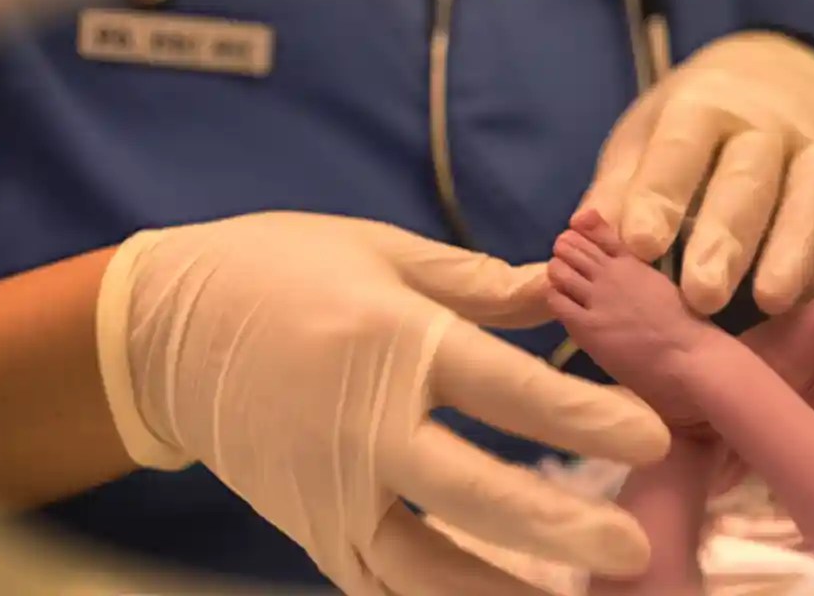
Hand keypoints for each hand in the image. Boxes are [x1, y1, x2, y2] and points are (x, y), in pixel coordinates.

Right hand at [95, 212, 670, 594]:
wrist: (161, 331)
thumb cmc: (276, 269)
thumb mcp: (378, 251)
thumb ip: (476, 283)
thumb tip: (561, 291)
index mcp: (390, 342)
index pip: (504, 388)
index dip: (582, 415)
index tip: (652, 434)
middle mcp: (362, 426)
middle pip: (476, 491)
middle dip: (561, 525)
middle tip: (636, 548)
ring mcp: (329, 488)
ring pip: (423, 565)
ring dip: (499, 592)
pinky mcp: (307, 524)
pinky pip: (376, 580)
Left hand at [579, 32, 813, 315]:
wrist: (778, 92)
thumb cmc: (689, 139)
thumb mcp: (644, 148)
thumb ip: (618, 191)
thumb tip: (581, 230)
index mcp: (700, 107)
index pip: (679, 150)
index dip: (660, 197)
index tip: (641, 245)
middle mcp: (764, 123)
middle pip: (745, 179)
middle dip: (725, 236)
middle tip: (700, 294)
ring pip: (807, 196)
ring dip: (788, 251)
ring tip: (768, 301)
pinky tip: (795, 300)